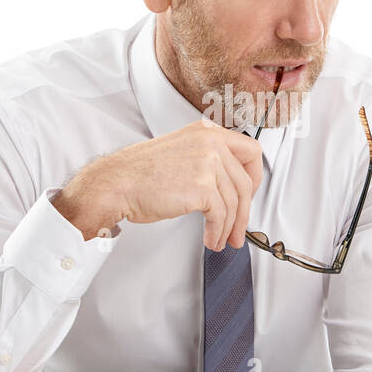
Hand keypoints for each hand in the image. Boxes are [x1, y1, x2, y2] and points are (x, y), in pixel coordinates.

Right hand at [52, 119, 262, 251]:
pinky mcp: (202, 187)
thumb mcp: (182, 153)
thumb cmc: (141, 174)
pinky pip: (220, 216)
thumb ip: (208, 161)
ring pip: (234, 203)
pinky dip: (217, 232)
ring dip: (229, 227)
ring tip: (220, 239)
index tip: (249, 194)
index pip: (250, 151)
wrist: (116, 183)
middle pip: (245, 182)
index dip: (254, 177)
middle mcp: (211, 142)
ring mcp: (208, 163)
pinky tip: (210, 238)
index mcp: (207, 132)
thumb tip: (230, 188)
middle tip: (238, 229)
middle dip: (244, 212)